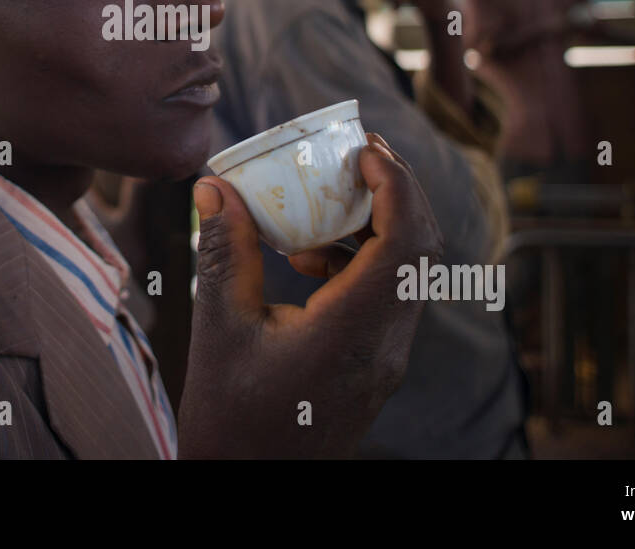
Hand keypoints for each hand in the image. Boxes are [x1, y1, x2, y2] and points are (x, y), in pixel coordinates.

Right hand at [177, 133, 443, 457]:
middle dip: (395, 193)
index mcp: (353, 331)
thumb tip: (214, 185)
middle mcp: (385, 346)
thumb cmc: (230, 416)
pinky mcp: (375, 367)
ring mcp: (386, 360)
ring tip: (322, 205)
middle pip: (420, 251)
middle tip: (357, 156)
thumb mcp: (219, 326)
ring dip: (376, 228)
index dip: (396, 185)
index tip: (364, 149)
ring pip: (407, 274)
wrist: (250, 484)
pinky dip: (360, 263)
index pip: (406, 242)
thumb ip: (224, 251)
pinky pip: (386, 298)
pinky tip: (307, 260)